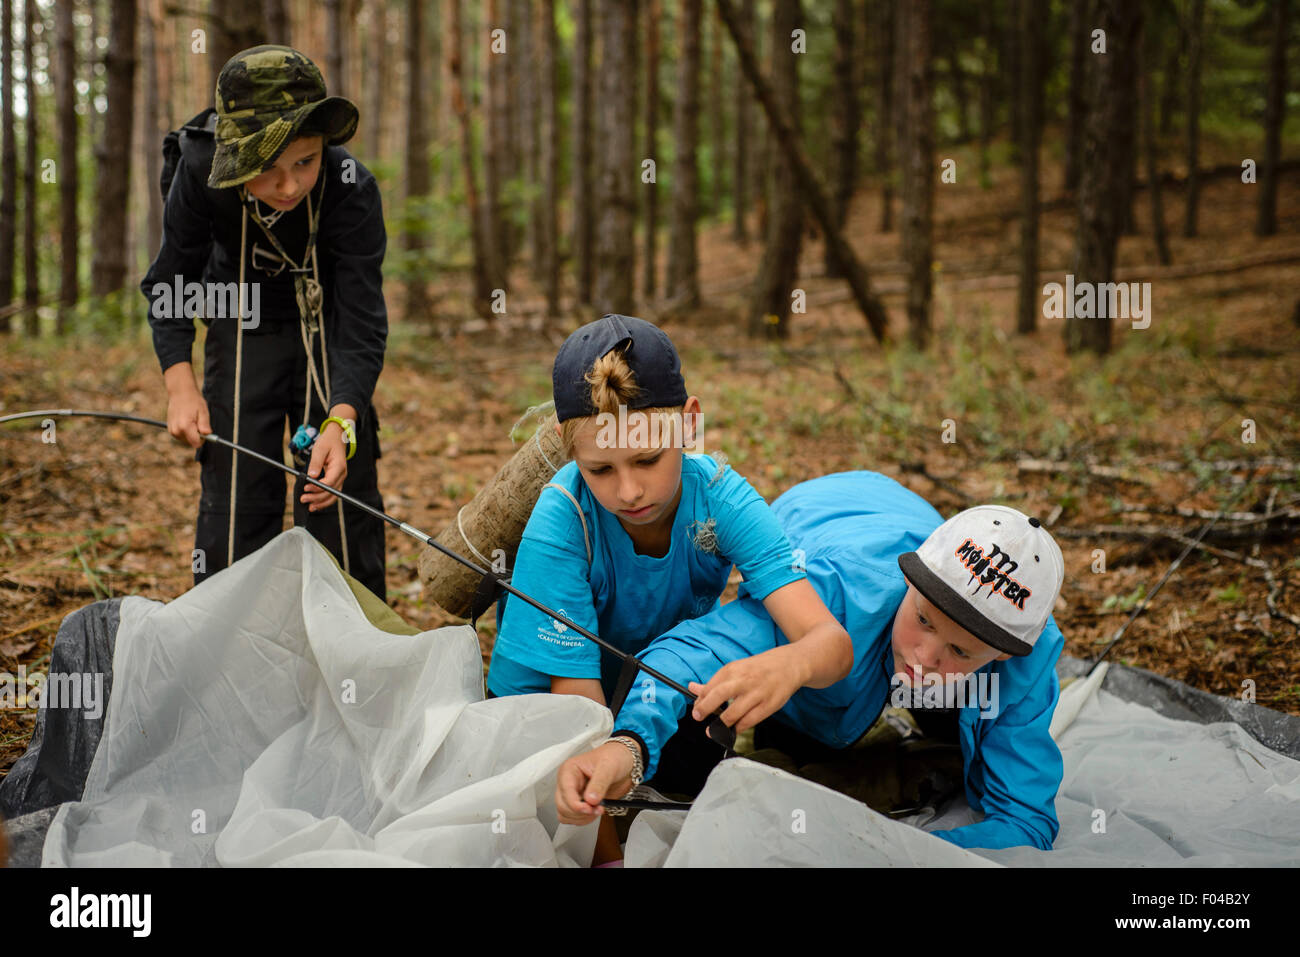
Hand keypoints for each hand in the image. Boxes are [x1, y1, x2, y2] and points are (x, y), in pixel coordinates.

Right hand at [165, 388, 210, 448]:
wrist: (180, 392)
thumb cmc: (193, 401)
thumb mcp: (203, 412)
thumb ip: (205, 425)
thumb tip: (207, 435)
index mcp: (185, 427)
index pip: (196, 444)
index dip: (203, 439)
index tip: (204, 430)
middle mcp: (176, 431)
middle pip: (191, 442)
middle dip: (197, 435)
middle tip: (198, 421)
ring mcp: (172, 431)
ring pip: (187, 439)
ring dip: (191, 433)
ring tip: (192, 419)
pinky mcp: (170, 429)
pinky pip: (182, 435)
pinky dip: (186, 431)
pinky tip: (186, 420)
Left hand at [300, 426, 347, 510]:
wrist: (337, 438)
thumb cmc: (328, 442)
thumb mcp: (319, 449)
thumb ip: (315, 463)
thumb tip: (311, 476)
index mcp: (339, 467)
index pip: (329, 482)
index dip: (317, 487)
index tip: (306, 488)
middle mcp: (342, 475)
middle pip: (331, 492)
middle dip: (317, 498)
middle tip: (303, 498)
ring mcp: (340, 479)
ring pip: (333, 496)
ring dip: (321, 503)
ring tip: (309, 506)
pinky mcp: (336, 481)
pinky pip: (332, 493)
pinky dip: (324, 500)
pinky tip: (315, 504)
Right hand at [554, 741, 636, 825]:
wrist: (626, 763)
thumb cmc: (615, 757)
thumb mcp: (609, 767)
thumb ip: (599, 783)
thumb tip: (590, 799)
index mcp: (570, 769)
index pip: (565, 791)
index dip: (576, 804)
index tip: (589, 808)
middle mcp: (568, 782)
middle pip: (563, 806)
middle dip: (580, 812)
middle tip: (598, 809)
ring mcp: (573, 794)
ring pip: (565, 814)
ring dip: (581, 818)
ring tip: (598, 810)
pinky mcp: (579, 803)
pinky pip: (573, 818)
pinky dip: (583, 820)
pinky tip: (594, 812)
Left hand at [688, 646, 805, 735]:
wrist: (790, 664)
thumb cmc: (760, 668)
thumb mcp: (736, 669)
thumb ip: (715, 682)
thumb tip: (693, 688)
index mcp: (734, 669)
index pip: (711, 687)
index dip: (700, 700)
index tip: (696, 709)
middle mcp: (744, 680)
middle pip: (719, 695)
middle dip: (705, 708)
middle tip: (698, 717)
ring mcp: (757, 693)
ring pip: (734, 713)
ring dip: (721, 724)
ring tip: (714, 730)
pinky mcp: (769, 705)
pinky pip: (749, 721)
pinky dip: (739, 727)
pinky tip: (734, 729)